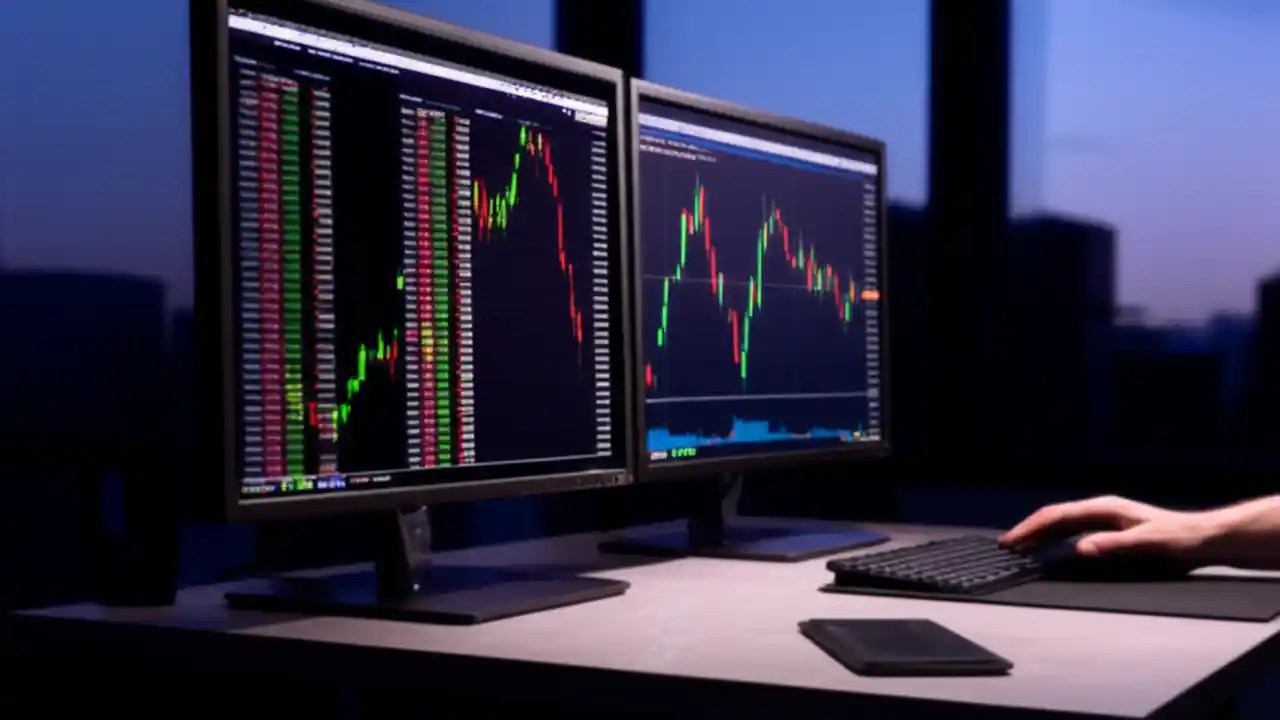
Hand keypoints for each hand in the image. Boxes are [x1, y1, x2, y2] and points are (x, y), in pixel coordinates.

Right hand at [999, 495, 1212, 559]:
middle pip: (1054, 516)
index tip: (1012, 541)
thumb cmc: (1178, 538)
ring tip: (1019, 546)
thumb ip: (1113, 545)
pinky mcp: (1109, 528)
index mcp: (1104, 508)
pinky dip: (1054, 537)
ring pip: (1061, 522)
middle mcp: (1101, 509)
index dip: (1031, 528)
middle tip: (1005, 545)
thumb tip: (1080, 547)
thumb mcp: (1147, 543)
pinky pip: (1072, 530)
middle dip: (1027, 529)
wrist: (1203, 537)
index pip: (1057, 515)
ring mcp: (1104, 517)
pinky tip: (1049, 547)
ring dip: (1038, 533)